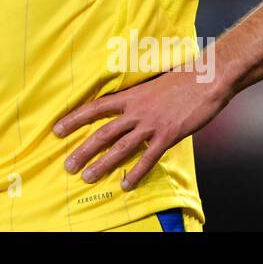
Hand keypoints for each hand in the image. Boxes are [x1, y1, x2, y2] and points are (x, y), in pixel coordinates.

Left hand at [52, 69, 230, 189]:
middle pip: (103, 133)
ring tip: (87, 177)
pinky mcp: (168, 135)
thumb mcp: (150, 84)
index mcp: (130, 96)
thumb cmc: (180, 79)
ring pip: (120, 148)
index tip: (57, 130)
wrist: (206, 79)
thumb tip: (125, 106)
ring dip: (102, 164)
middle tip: (68, 165)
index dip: (74, 119)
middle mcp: (136, 111)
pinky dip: (136, 173)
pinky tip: (125, 185)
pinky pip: (148, 158)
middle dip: (83, 150)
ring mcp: (151, 124)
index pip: (95, 108)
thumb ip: (136, 98)